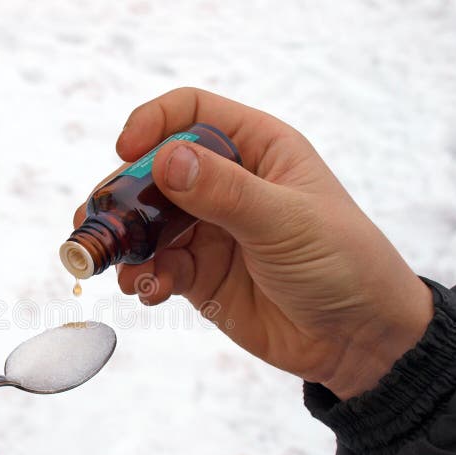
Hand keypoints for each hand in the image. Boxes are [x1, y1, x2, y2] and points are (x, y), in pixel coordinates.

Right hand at [76, 87, 432, 398]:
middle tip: (97, 223)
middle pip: (155, 172)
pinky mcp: (202, 274)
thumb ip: (225, 192)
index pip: (192, 114)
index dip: (153, 124)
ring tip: (120, 269)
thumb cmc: (343, 264)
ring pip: (149, 224)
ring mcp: (211, 230)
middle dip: (123, 197)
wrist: (359, 339)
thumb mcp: (286, 222)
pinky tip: (149, 292)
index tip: (125, 152)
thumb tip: (164, 160)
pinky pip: (159, 267)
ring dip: (127, 244)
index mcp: (257, 150)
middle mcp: (228, 184)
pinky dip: (146, 278)